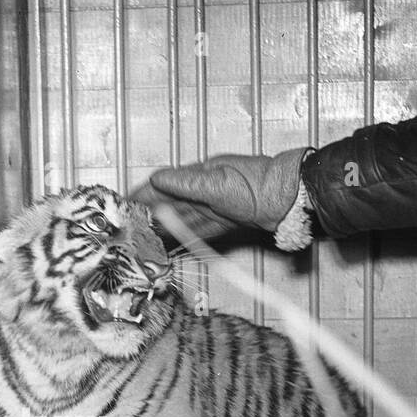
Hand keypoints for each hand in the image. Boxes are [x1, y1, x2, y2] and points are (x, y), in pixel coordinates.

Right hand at [130, 149, 309, 243]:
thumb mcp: (218, 184)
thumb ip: (186, 184)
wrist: (292, 201)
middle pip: (171, 203)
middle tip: (129, 228)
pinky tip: (175, 242)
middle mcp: (207, 187)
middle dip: (149, 215)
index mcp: (202, 173)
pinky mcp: (227, 220)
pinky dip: (184, 236)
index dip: (143, 195)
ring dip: (164, 229)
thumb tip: (157, 177)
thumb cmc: (261, 186)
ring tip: (146, 239)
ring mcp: (217, 204)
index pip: (164, 184)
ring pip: (183, 218)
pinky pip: (198, 229)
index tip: (124, 204)